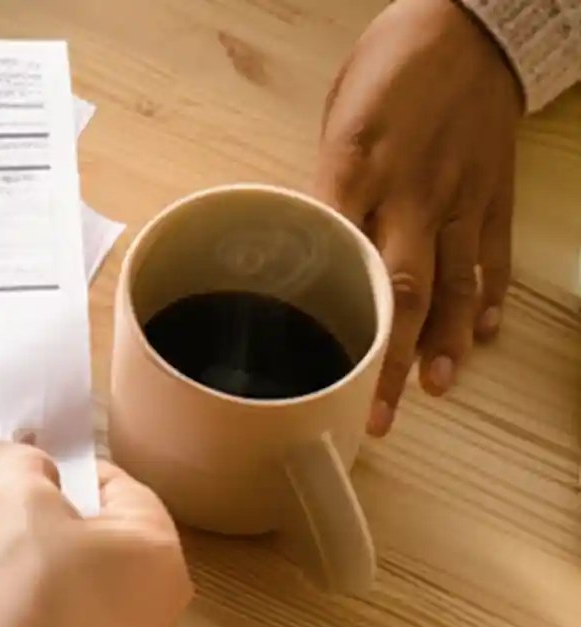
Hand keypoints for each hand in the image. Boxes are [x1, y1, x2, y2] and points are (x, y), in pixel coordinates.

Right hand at [0, 445, 191, 626]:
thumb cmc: (26, 596)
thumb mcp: (20, 506)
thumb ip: (24, 469)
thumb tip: (25, 458)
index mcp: (157, 549)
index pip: (120, 484)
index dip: (67, 467)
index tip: (21, 469)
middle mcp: (157, 603)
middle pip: (96, 538)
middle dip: (41, 520)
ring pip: (74, 586)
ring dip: (29, 569)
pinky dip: (26, 615)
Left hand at [315, 0, 520, 435]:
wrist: (474, 23)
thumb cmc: (391, 68)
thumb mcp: (339, 120)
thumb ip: (329, 184)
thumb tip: (312, 241)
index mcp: (355, 168)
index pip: (335, 255)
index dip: (326, 315)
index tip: (313, 362)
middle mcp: (409, 190)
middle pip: (397, 288)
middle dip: (386, 356)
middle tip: (376, 409)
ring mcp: (458, 196)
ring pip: (452, 282)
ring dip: (442, 341)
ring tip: (435, 389)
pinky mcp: (494, 193)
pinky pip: (492, 255)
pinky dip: (487, 297)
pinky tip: (479, 335)